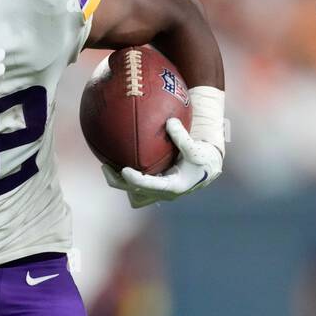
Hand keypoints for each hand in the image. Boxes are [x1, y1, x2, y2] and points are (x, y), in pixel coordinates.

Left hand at [102, 117, 222, 207]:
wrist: (209, 169)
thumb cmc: (203, 158)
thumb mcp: (196, 148)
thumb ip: (182, 136)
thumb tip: (170, 121)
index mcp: (174, 186)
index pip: (150, 185)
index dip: (135, 180)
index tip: (123, 170)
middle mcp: (164, 193)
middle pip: (135, 193)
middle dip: (119, 182)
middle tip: (105, 167)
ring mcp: (159, 193)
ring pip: (134, 194)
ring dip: (121, 183)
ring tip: (107, 167)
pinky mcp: (156, 188)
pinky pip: (137, 186)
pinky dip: (128, 178)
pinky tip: (117, 161)